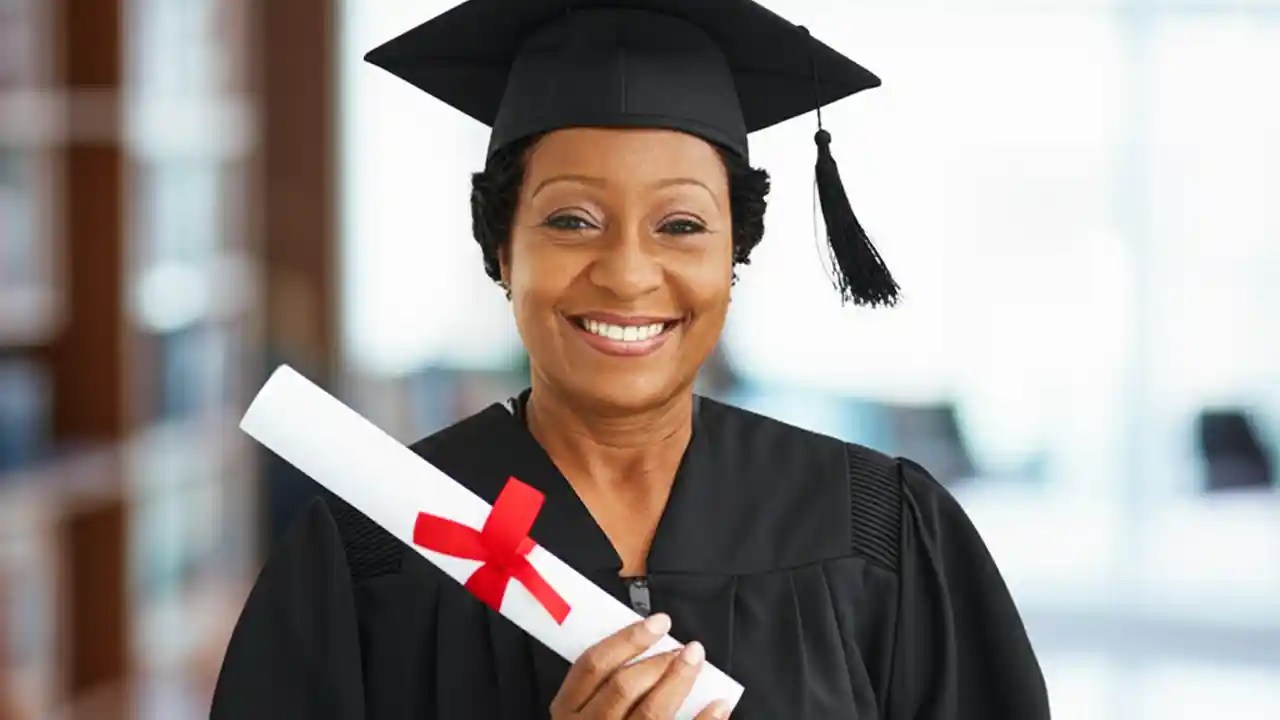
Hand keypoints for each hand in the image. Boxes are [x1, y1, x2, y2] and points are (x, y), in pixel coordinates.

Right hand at [549, 613, 730, 718]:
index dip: (628, 639)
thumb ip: (605, 682)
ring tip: (696, 662)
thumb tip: (651, 649)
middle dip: (658, 661)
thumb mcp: (583, 709)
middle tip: (684, 648)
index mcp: (567, 709)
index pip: (593, 664)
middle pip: (623, 686)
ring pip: (651, 711)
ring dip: (679, 681)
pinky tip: (718, 705)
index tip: (658, 623)